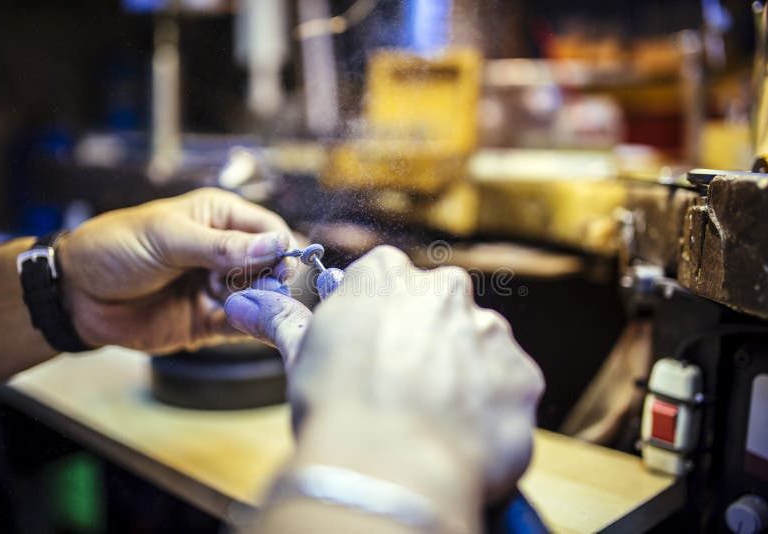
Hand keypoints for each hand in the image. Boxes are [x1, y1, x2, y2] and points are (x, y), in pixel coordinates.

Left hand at [59, 187, 295, 352]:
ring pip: (260, 296)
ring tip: (240, 303)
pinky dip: (248, 326)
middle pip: (272, 265)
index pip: (269, 228)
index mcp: (219, 218)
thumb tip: (275, 246)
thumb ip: (221, 246)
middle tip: (259, 288)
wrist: (75, 294)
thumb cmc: (115, 248)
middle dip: (271, 277)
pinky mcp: (208, 321)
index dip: (280, 246)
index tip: (279, 266)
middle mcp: (226, 252)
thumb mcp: (167, 238)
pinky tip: (243, 322)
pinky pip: (241, 327)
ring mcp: (218, 287)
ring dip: (259, 302)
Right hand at [225, 246, 543, 506]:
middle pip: (436, 312)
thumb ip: (283, 321)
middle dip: (421, 343)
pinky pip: (505, 388)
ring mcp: (491, 331)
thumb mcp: (303, 357)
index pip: (386, 282)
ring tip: (429, 421)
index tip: (369, 350)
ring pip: (474, 350)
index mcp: (388, 276)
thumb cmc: (336, 409)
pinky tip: (460, 435)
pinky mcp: (522, 375)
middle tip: (399, 389)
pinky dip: (487, 408)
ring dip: (459, 376)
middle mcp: (446, 291)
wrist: (389, 470)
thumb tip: (244, 303)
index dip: (376, 320)